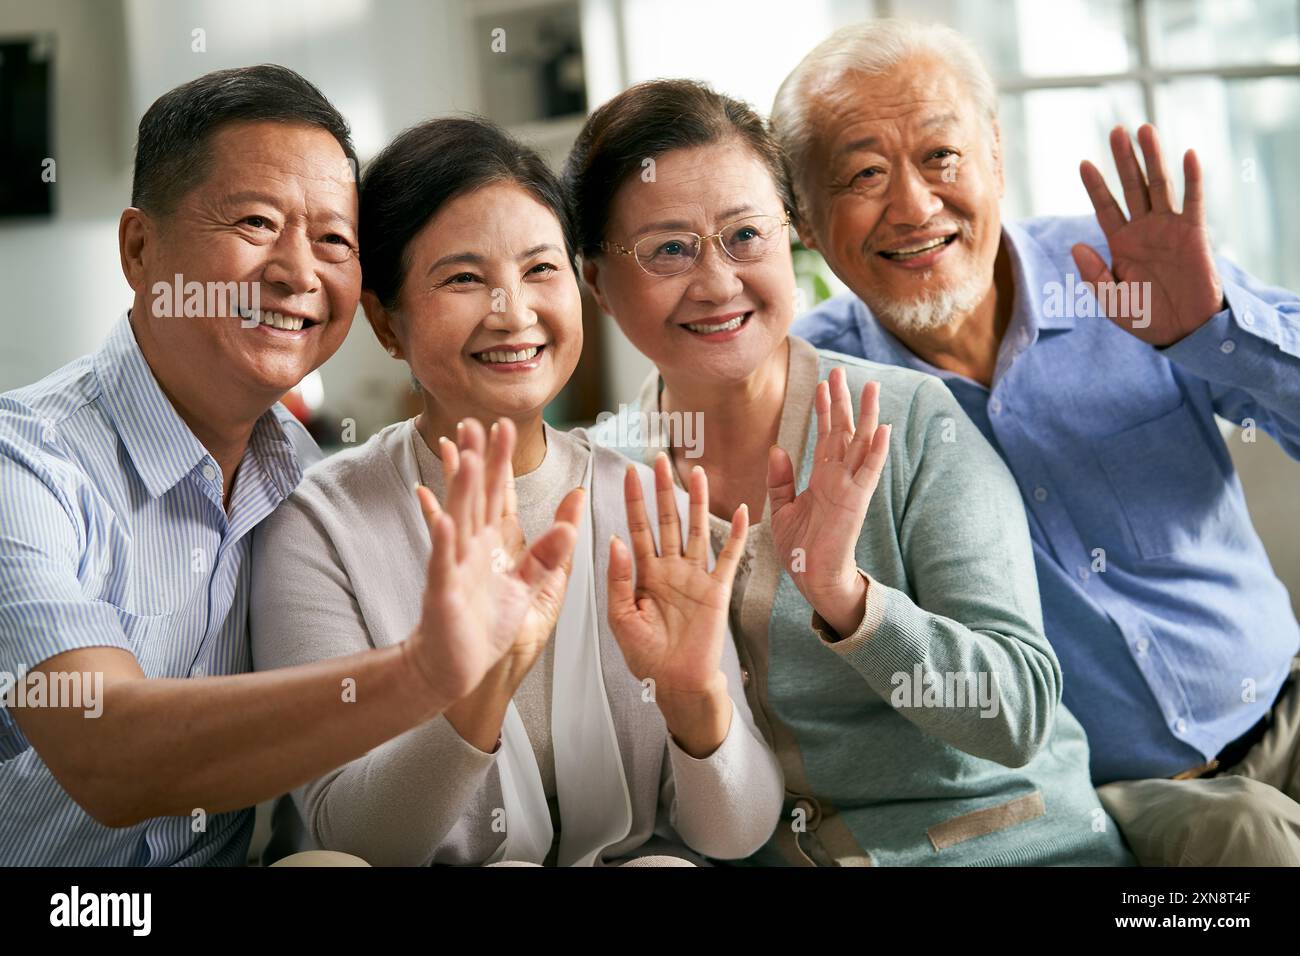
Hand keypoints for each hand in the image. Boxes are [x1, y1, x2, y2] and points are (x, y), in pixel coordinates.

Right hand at [404, 418, 579, 709]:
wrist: (455, 669)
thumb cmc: (486, 628)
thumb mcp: (530, 589)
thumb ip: (548, 556)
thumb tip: (573, 522)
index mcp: (492, 545)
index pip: (498, 495)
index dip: (501, 463)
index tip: (505, 428)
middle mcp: (470, 548)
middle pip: (476, 496)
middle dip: (478, 461)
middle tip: (478, 422)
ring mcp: (454, 567)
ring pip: (458, 520)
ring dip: (461, 489)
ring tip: (464, 456)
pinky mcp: (443, 593)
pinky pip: (442, 564)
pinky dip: (443, 541)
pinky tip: (444, 518)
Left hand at [607, 454, 746, 756]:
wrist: (677, 683)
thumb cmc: (647, 656)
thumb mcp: (621, 618)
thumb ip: (619, 579)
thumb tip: (614, 540)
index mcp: (644, 575)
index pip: (637, 529)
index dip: (633, 501)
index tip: (628, 473)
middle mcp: (670, 569)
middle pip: (666, 520)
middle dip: (662, 490)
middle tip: (659, 459)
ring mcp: (695, 576)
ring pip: (695, 529)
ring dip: (697, 501)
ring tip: (697, 472)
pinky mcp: (717, 589)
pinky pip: (728, 556)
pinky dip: (735, 534)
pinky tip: (742, 511)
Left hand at [768, 368, 889, 638]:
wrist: (811, 578)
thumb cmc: (799, 549)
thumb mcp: (781, 509)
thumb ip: (779, 480)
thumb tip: (777, 449)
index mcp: (822, 478)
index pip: (825, 436)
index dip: (824, 410)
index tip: (823, 384)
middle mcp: (839, 478)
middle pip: (844, 431)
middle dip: (842, 402)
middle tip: (841, 372)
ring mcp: (851, 487)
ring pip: (862, 444)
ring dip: (867, 416)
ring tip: (873, 388)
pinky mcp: (856, 501)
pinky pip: (869, 471)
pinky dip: (876, 450)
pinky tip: (883, 428)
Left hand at [1073, 123, 1224, 346]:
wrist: (1183, 330)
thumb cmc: (1146, 317)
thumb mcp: (1112, 300)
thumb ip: (1094, 275)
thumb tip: (1077, 245)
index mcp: (1121, 243)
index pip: (1106, 207)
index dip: (1095, 185)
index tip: (1083, 162)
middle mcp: (1144, 229)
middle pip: (1132, 186)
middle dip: (1124, 159)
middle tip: (1115, 130)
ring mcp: (1169, 228)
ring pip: (1159, 185)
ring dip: (1153, 158)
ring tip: (1144, 129)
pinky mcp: (1194, 232)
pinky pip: (1193, 201)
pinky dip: (1192, 179)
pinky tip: (1188, 155)